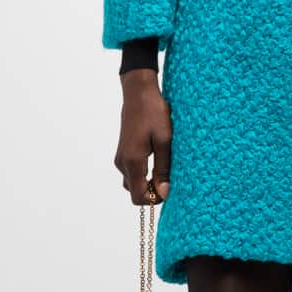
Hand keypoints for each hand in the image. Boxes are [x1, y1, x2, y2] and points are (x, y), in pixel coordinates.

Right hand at [113, 69, 171, 203]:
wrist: (139, 92)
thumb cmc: (154, 113)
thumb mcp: (165, 140)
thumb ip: (163, 168)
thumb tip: (164, 193)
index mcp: (133, 161)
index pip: (138, 197)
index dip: (154, 199)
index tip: (170, 189)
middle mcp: (122, 162)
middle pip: (135, 192)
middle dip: (152, 191)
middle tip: (170, 177)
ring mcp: (120, 157)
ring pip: (133, 182)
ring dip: (147, 182)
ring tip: (165, 167)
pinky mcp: (123, 151)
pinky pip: (132, 171)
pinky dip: (143, 173)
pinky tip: (157, 160)